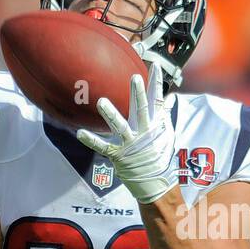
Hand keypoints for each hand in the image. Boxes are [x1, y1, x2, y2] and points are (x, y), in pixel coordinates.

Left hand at [76, 62, 177, 203]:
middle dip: (138, 93)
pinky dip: (91, 140)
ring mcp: (131, 144)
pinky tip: (80, 133)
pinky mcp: (118, 155)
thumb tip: (170, 97)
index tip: (156, 67)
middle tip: (135, 77)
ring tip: (101, 101)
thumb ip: (164, 114)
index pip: (157, 100)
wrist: (155, 182)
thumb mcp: (166, 133)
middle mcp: (144, 132)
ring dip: (111, 114)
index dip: (157, 84)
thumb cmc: (159, 155)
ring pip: (120, 126)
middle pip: (141, 109)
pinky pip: (102, 147)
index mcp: (155, 125)